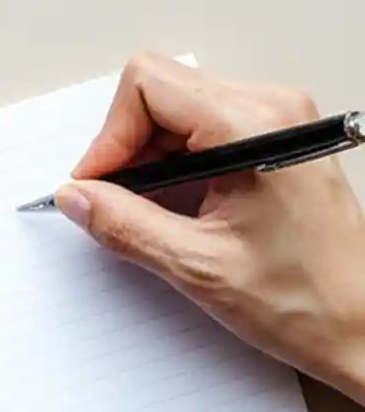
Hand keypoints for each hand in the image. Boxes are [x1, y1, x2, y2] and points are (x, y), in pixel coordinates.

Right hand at [56, 53, 364, 402]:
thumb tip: (76, 197)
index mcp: (254, 127)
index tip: (96, 185)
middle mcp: (271, 110)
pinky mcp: (275, 141)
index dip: (109, 137)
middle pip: (161, 93)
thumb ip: (124, 224)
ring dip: (148, 158)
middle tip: (112, 202)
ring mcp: (277, 121)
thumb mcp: (196, 266)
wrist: (363, 325)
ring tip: (145, 210)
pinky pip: (203, 129)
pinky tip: (175, 206)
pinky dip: (174, 163)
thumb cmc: (305, 299)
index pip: (149, 86)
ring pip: (177, 109)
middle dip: (125, 148)